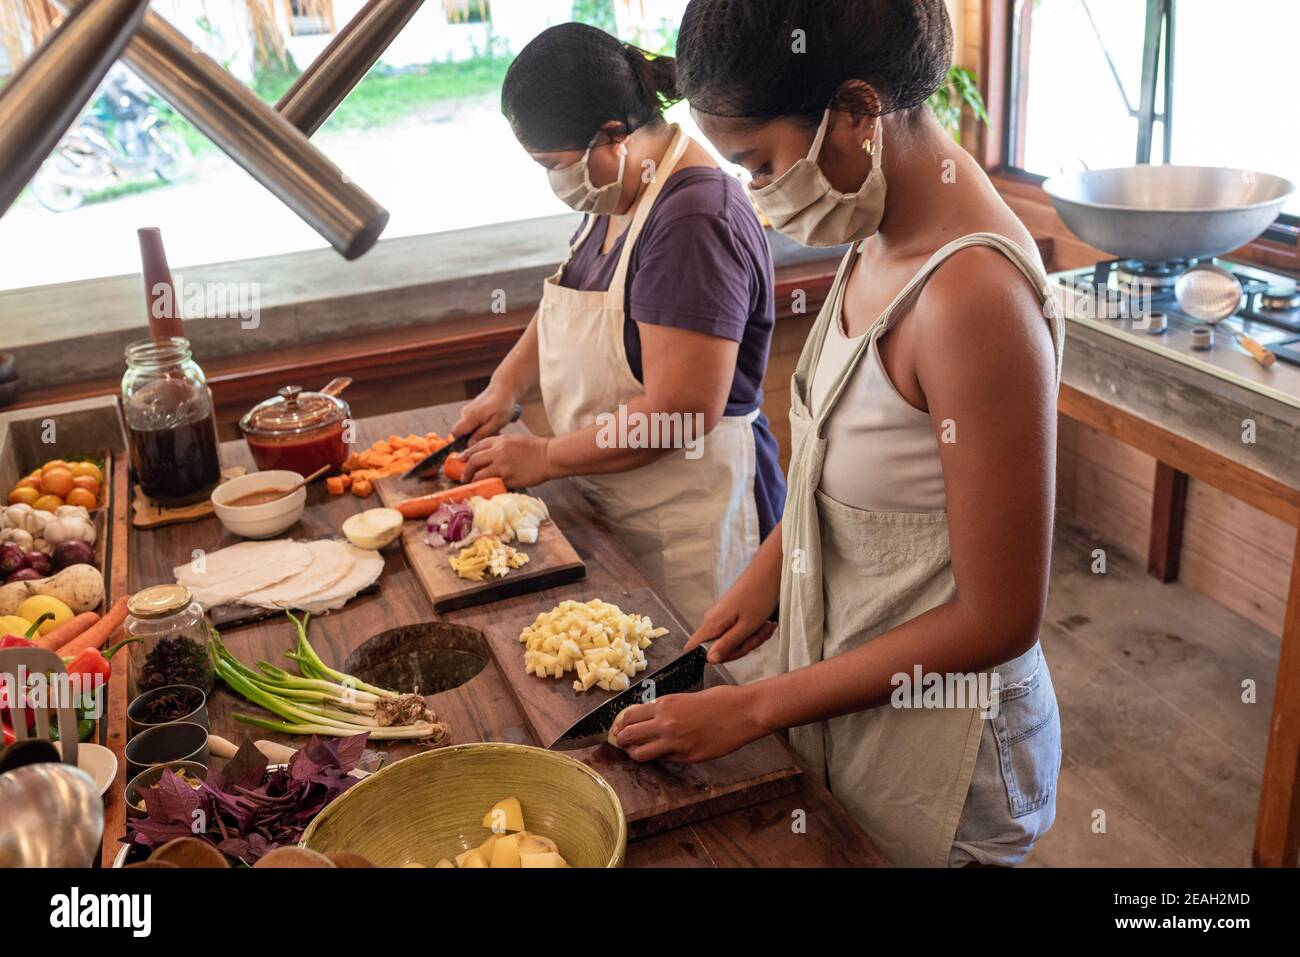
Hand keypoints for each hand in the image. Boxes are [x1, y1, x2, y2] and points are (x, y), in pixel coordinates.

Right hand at [452, 383, 517, 443]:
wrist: (504, 388)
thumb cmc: (503, 404)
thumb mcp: (496, 422)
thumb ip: (482, 434)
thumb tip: (470, 445)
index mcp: (470, 416)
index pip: (455, 433)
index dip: (458, 443)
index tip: (469, 449)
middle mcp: (465, 413)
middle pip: (463, 433)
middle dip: (475, 439)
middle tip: (492, 436)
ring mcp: (467, 411)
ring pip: (469, 429)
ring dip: (480, 433)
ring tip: (496, 429)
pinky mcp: (471, 411)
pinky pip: (472, 423)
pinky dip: (481, 427)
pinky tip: (493, 425)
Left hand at [461, 434, 551, 487]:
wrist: (548, 456)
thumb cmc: (533, 448)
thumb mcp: (513, 440)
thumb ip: (498, 445)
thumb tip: (484, 454)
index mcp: (499, 441)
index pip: (476, 447)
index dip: (465, 454)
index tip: (459, 460)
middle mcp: (498, 453)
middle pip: (474, 461)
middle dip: (466, 470)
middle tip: (463, 477)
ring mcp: (503, 467)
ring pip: (480, 475)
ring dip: (473, 481)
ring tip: (472, 484)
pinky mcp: (509, 479)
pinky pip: (493, 484)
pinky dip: (487, 487)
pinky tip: (485, 489)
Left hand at [614, 685, 766, 762]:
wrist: (743, 712)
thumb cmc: (721, 700)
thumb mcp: (687, 697)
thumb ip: (668, 709)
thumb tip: (652, 718)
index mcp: (664, 704)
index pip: (629, 717)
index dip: (620, 725)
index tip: (618, 729)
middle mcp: (665, 723)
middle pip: (627, 736)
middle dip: (621, 741)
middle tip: (622, 743)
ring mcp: (675, 742)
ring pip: (640, 754)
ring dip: (636, 754)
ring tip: (638, 753)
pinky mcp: (688, 757)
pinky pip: (664, 761)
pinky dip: (660, 759)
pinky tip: (664, 755)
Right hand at [685, 574, 777, 665]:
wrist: (768, 572)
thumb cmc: (759, 595)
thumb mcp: (746, 626)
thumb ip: (727, 645)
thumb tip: (709, 660)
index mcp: (712, 623)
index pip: (693, 648)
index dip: (710, 658)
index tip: (732, 653)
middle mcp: (712, 620)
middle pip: (718, 649)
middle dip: (741, 647)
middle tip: (756, 636)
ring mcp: (721, 617)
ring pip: (731, 641)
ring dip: (750, 639)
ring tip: (764, 627)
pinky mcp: (730, 614)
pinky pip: (737, 632)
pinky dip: (752, 631)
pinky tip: (764, 624)